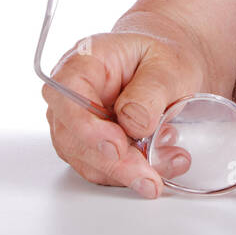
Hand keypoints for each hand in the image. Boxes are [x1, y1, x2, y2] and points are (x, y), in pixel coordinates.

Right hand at [42, 29, 205, 198]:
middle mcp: (71, 92)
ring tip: (170, 162)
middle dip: (115, 163)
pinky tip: (160, 166)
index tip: (117, 146)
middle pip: (73, 137)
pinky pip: (101, 169)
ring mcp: (75, 121)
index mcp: (85, 61)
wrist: (168, 68)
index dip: (86, 126)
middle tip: (150, 176)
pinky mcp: (88, 144)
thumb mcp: (168, 66)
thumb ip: (151, 91)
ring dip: (126, 172)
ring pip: (86, 160)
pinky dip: (130, 174)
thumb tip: (134, 123)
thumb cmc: (163, 58)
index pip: (65, 94)